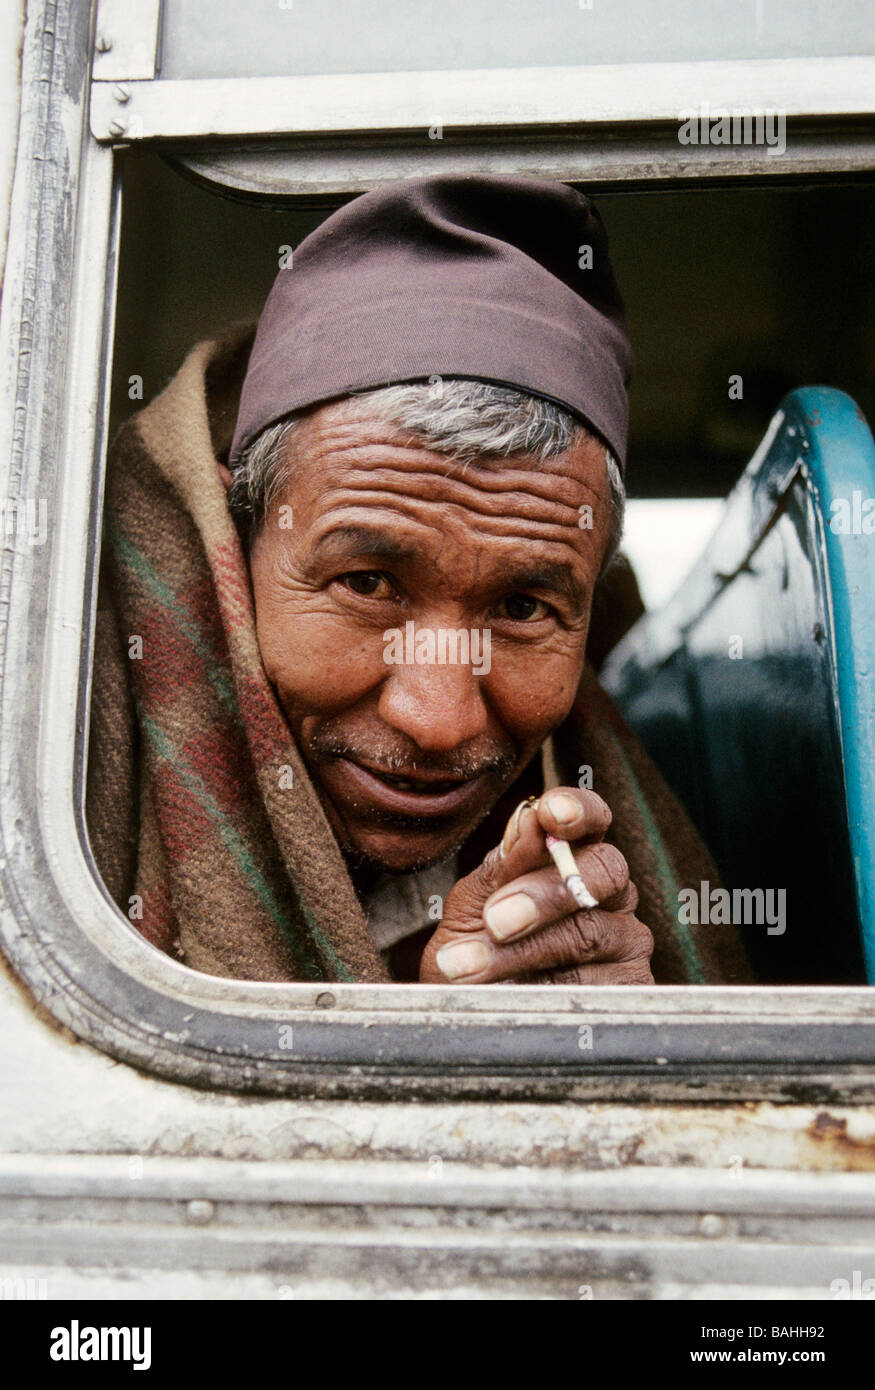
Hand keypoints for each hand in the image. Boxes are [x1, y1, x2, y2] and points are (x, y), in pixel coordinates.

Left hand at [419, 788, 653, 984]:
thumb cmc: (473, 953)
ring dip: (522, 952)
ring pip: (590, 932)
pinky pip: (596, 984)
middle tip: (495, 921)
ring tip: (468, 968)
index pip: (591, 819)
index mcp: (572, 858)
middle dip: (543, 893)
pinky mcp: (631, 990)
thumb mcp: (473, 907)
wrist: (467, 1018)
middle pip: (604, 870)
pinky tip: (511, 995)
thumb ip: (503, 865)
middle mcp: (609, 894)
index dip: (578, 810)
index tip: (551, 814)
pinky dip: (544, 989)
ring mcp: (626, 941)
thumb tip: (529, 820)